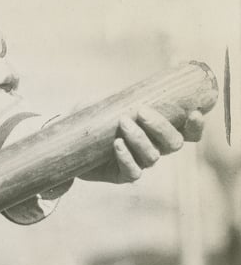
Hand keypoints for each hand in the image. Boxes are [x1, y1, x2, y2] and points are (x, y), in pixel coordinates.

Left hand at [79, 106, 203, 184]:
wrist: (68, 139)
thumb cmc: (93, 116)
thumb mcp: (108, 99)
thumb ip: (123, 94)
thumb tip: (136, 88)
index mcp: (158, 130)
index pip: (187, 131)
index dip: (195, 125)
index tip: (194, 112)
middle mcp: (153, 147)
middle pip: (173, 144)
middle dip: (161, 127)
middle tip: (141, 112)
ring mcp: (139, 162)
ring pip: (152, 156)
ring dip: (140, 138)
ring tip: (122, 122)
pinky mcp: (122, 175)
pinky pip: (133, 172)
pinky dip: (127, 157)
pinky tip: (117, 144)